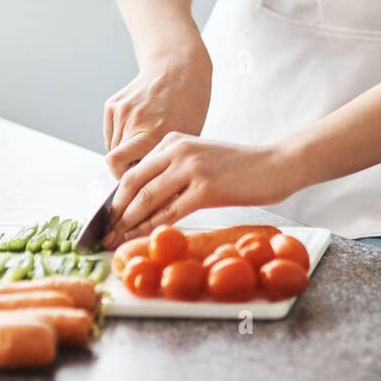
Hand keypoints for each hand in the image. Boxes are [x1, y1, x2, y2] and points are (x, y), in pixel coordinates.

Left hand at [99, 133, 293, 248]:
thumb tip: (145, 200)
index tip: (108, 217)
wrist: (275, 164)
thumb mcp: (200, 159)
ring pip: (148, 198)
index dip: (117, 196)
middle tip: (105, 232)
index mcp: (173, 139)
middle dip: (116, 211)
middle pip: (133, 183)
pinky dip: (152, 228)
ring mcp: (191, 168)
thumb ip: (174, 171)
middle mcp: (178, 149)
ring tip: (116, 240)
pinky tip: (142, 239)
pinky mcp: (206, 188)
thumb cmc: (240, 167)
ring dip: (128, 223)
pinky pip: (170, 212)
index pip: (135, 170)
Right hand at [104, 39, 212, 178]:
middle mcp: (135, 120)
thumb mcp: (187, 137)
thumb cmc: (189, 104)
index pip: (122, 168)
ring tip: (144, 147)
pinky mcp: (113, 104)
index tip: (135, 188)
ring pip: (112, 148)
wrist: (178, 68)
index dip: (127, 183)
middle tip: (140, 172)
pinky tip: (138, 131)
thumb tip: (159, 194)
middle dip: (125, 171)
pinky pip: (111, 133)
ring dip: (124, 154)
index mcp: (155, 132)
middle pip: (114, 162)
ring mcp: (122, 110)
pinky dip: (120, 139)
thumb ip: (169, 163)